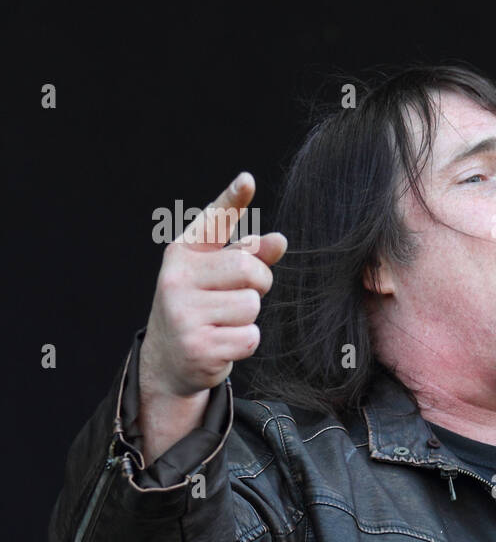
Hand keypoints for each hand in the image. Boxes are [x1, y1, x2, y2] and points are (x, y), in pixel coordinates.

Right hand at [139, 173, 287, 399]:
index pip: (213, 221)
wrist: (169, 361)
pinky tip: (221, 343)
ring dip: (247, 318)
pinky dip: (244, 343)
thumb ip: (249, 256)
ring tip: (222, 322)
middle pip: (249, 269)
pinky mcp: (198, 346)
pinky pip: (250, 337)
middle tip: (237, 295)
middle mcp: (176, 278)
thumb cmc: (201, 307)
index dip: (232, 200)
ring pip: (251, 305)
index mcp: (182, 254)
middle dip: (258, 284)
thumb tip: (279, 240)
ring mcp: (183, 313)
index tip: (248, 181)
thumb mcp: (217, 277)